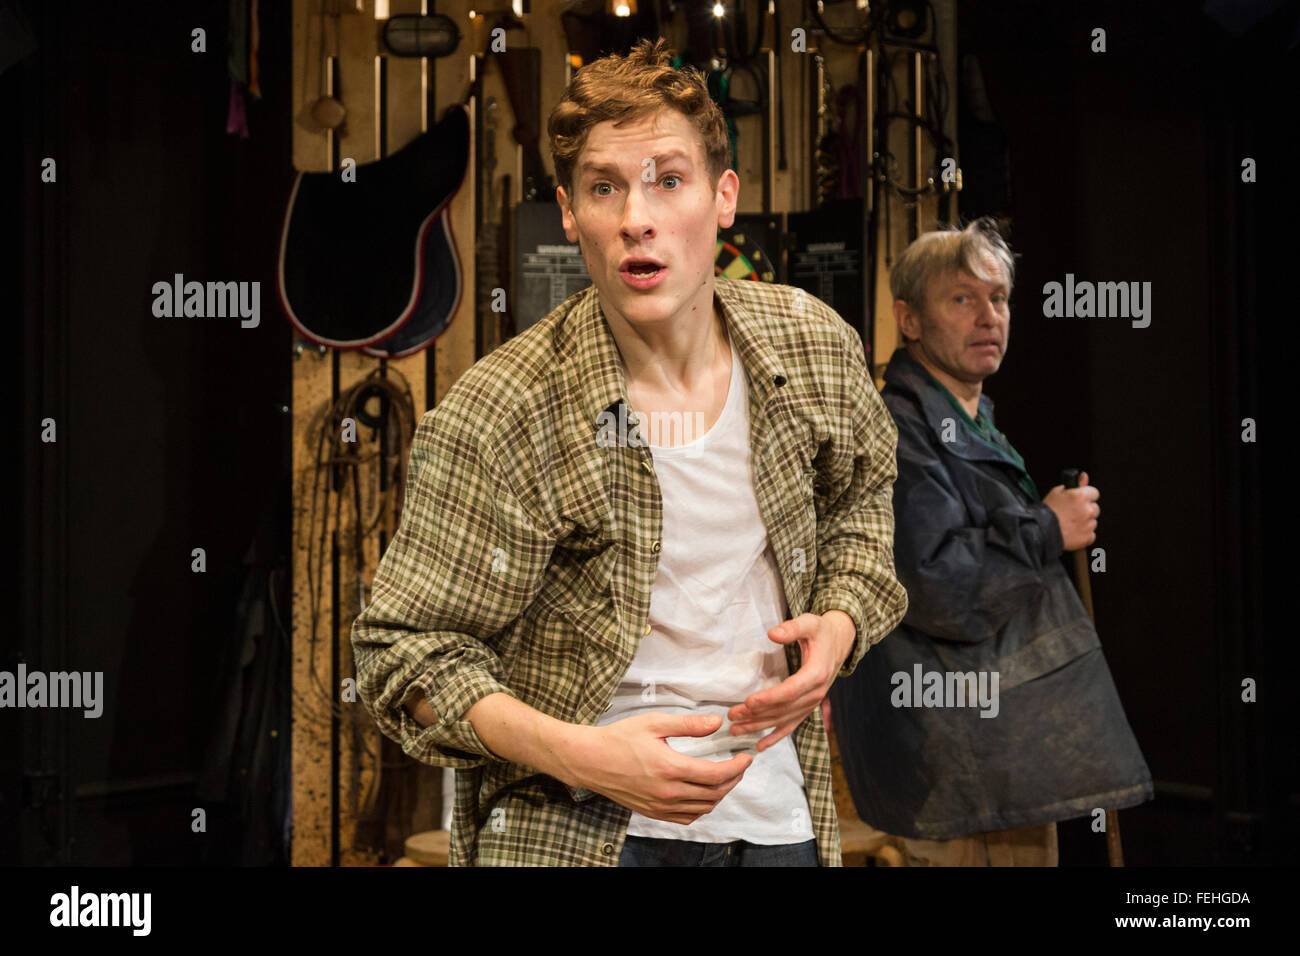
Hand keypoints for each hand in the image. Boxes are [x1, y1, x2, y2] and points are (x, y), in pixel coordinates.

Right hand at [568, 714, 752, 824]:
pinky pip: (686, 818)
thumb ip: (688, 724)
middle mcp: (668, 792)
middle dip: (733, 780)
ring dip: (720, 794)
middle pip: (714, 793)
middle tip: (739, 765)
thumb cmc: (619, 738)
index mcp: (670, 768)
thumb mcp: (654, 722)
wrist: (590, 760)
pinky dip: (702, 808)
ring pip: (703, 808)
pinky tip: (703, 794)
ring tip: (725, 778)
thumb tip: (717, 722)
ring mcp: (660, 806)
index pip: (716, 774)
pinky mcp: (653, 812)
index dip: (737, 767)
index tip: (746, 757)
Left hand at [725, 611, 855, 753]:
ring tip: (736, 730)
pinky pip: (792, 725)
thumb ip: (792, 628)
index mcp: (816, 674)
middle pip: (783, 709)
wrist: (839, 642)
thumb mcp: (810, 622)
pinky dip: (776, 737)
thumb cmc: (821, 631)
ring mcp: (812, 702)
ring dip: (759, 727)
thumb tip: (773, 634)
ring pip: (784, 720)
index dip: (769, 698)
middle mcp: (816, 693)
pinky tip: (760, 746)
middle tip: (732, 715)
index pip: (790, 691)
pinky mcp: (808, 706)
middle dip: (757, 715)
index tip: (748, 702)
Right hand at [1042, 470, 1099, 550]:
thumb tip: (1084, 476)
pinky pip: (1090, 534)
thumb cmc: (1047, 511)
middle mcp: (1088, 510)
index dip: (1087, 496)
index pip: (1095, 493)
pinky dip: (1084, 534)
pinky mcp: (1087, 537)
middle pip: (1095, 508)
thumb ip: (1075, 484)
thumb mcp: (1057, 492)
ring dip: (1085, 522)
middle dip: (1086, 510)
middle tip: (1073, 513)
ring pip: (1093, 521)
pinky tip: (1073, 532)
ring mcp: (1089, 525)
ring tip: (1070, 523)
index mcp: (1081, 496)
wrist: (1040, 531)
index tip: (1080, 500)